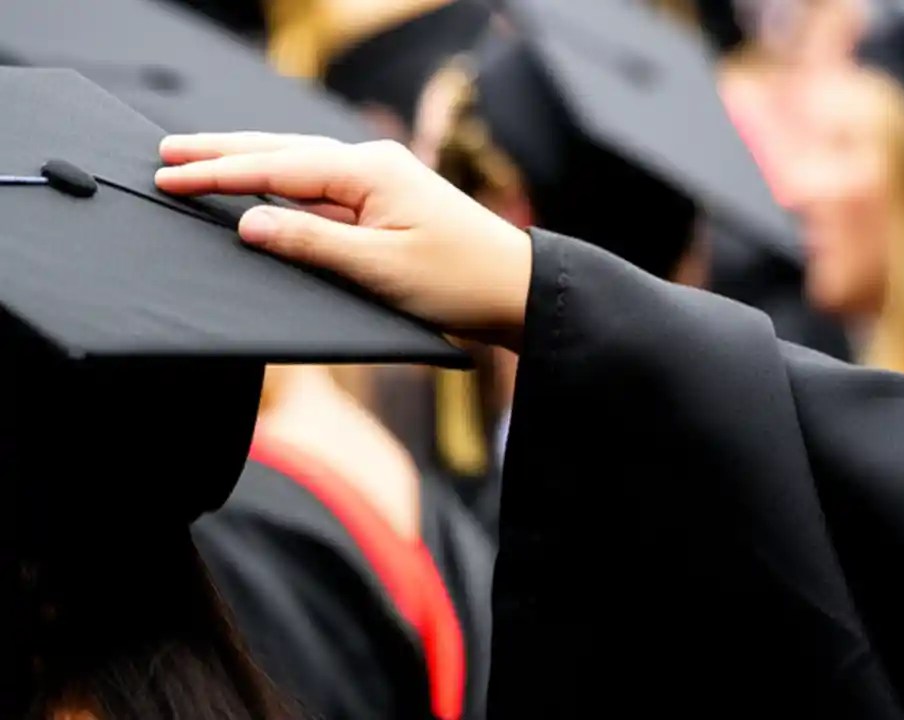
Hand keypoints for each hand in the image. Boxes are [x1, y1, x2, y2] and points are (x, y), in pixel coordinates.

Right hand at [154, 132, 532, 348]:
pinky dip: (283, 189)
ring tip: (197, 162)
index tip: (169, 175)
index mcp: (370, 171)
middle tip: (167, 154)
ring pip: (299, 168)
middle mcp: (373, 166)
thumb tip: (248, 223)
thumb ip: (310, 243)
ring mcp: (381, 182)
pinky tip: (258, 192)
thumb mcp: (378, 269)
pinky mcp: (386, 203)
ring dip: (249, 165)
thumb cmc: (457, 281)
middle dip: (224, 153)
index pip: (278, 167)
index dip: (220, 173)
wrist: (515, 290)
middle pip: (283, 152)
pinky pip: (321, 191)